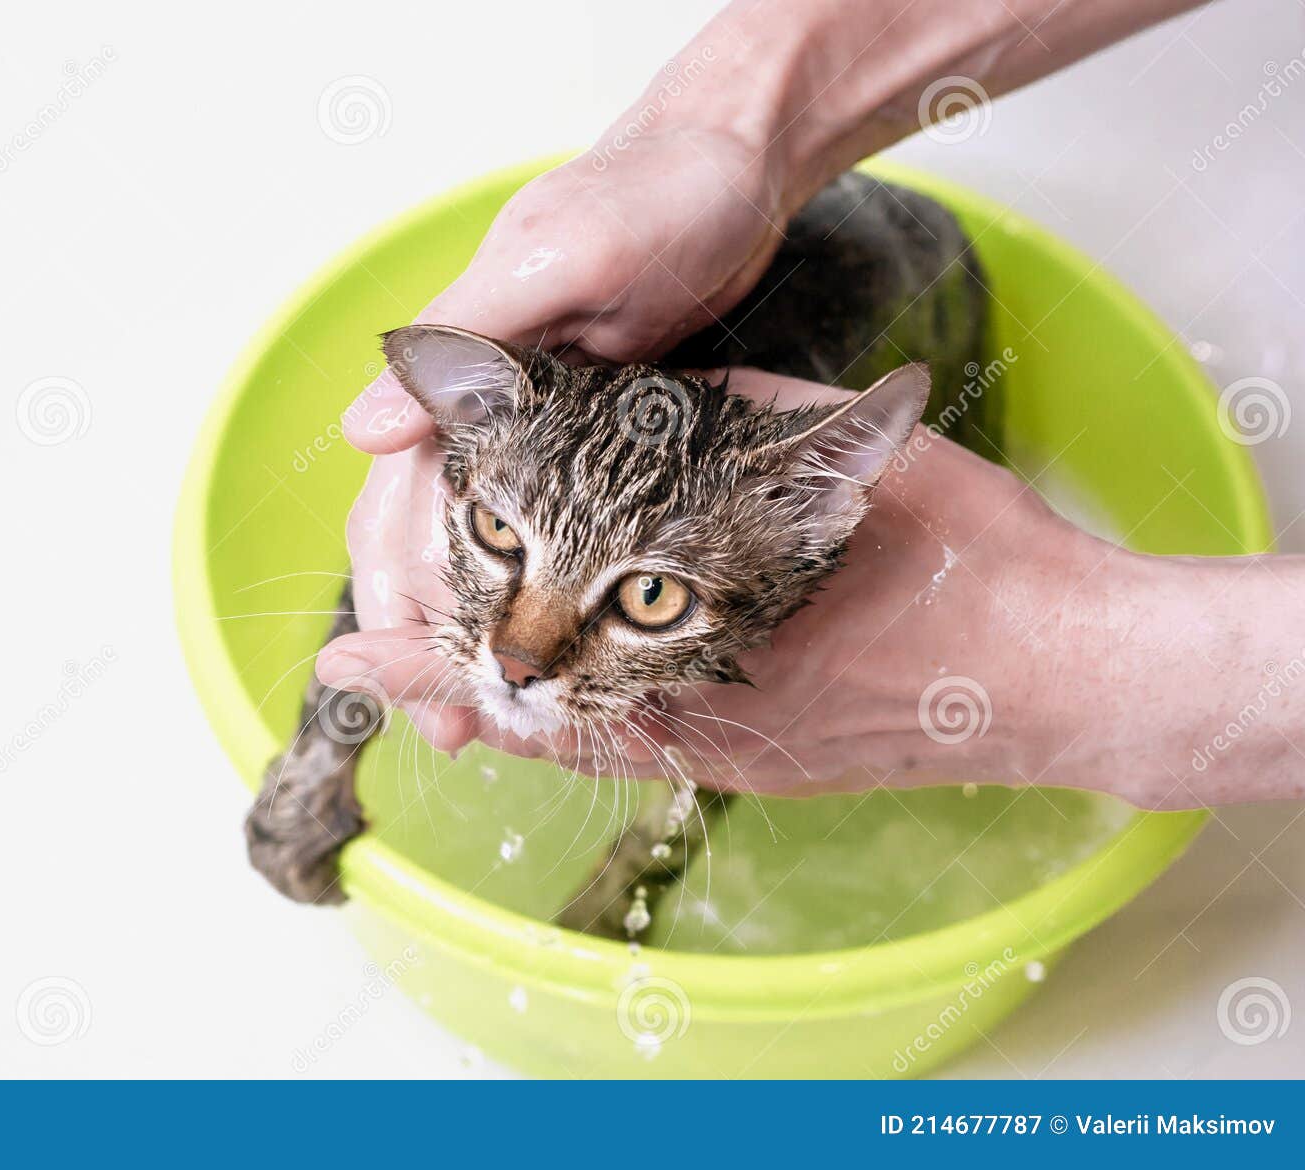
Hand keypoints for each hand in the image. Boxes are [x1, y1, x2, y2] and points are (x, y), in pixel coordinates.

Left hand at [326, 369, 1099, 793]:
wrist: (1064, 673)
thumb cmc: (966, 562)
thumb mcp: (848, 465)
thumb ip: (744, 430)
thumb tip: (674, 397)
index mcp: (707, 636)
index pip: (538, 659)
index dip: (438, 657)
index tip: (354, 654)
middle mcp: (705, 714)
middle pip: (539, 717)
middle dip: (441, 690)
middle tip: (357, 672)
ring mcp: (735, 751)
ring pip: (584, 742)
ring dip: (500, 712)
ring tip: (425, 697)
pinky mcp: (766, 765)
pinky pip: (647, 752)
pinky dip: (581, 727)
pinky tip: (549, 708)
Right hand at [331, 130, 788, 747]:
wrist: (730, 161)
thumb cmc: (656, 196)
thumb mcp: (565, 257)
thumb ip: (473, 339)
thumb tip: (359, 435)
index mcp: (461, 375)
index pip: (400, 513)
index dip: (408, 612)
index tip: (436, 696)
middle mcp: (484, 407)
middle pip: (425, 544)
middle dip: (433, 645)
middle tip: (464, 735)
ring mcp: (532, 424)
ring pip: (470, 546)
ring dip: (472, 634)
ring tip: (496, 715)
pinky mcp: (580, 434)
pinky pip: (530, 528)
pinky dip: (525, 593)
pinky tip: (548, 641)